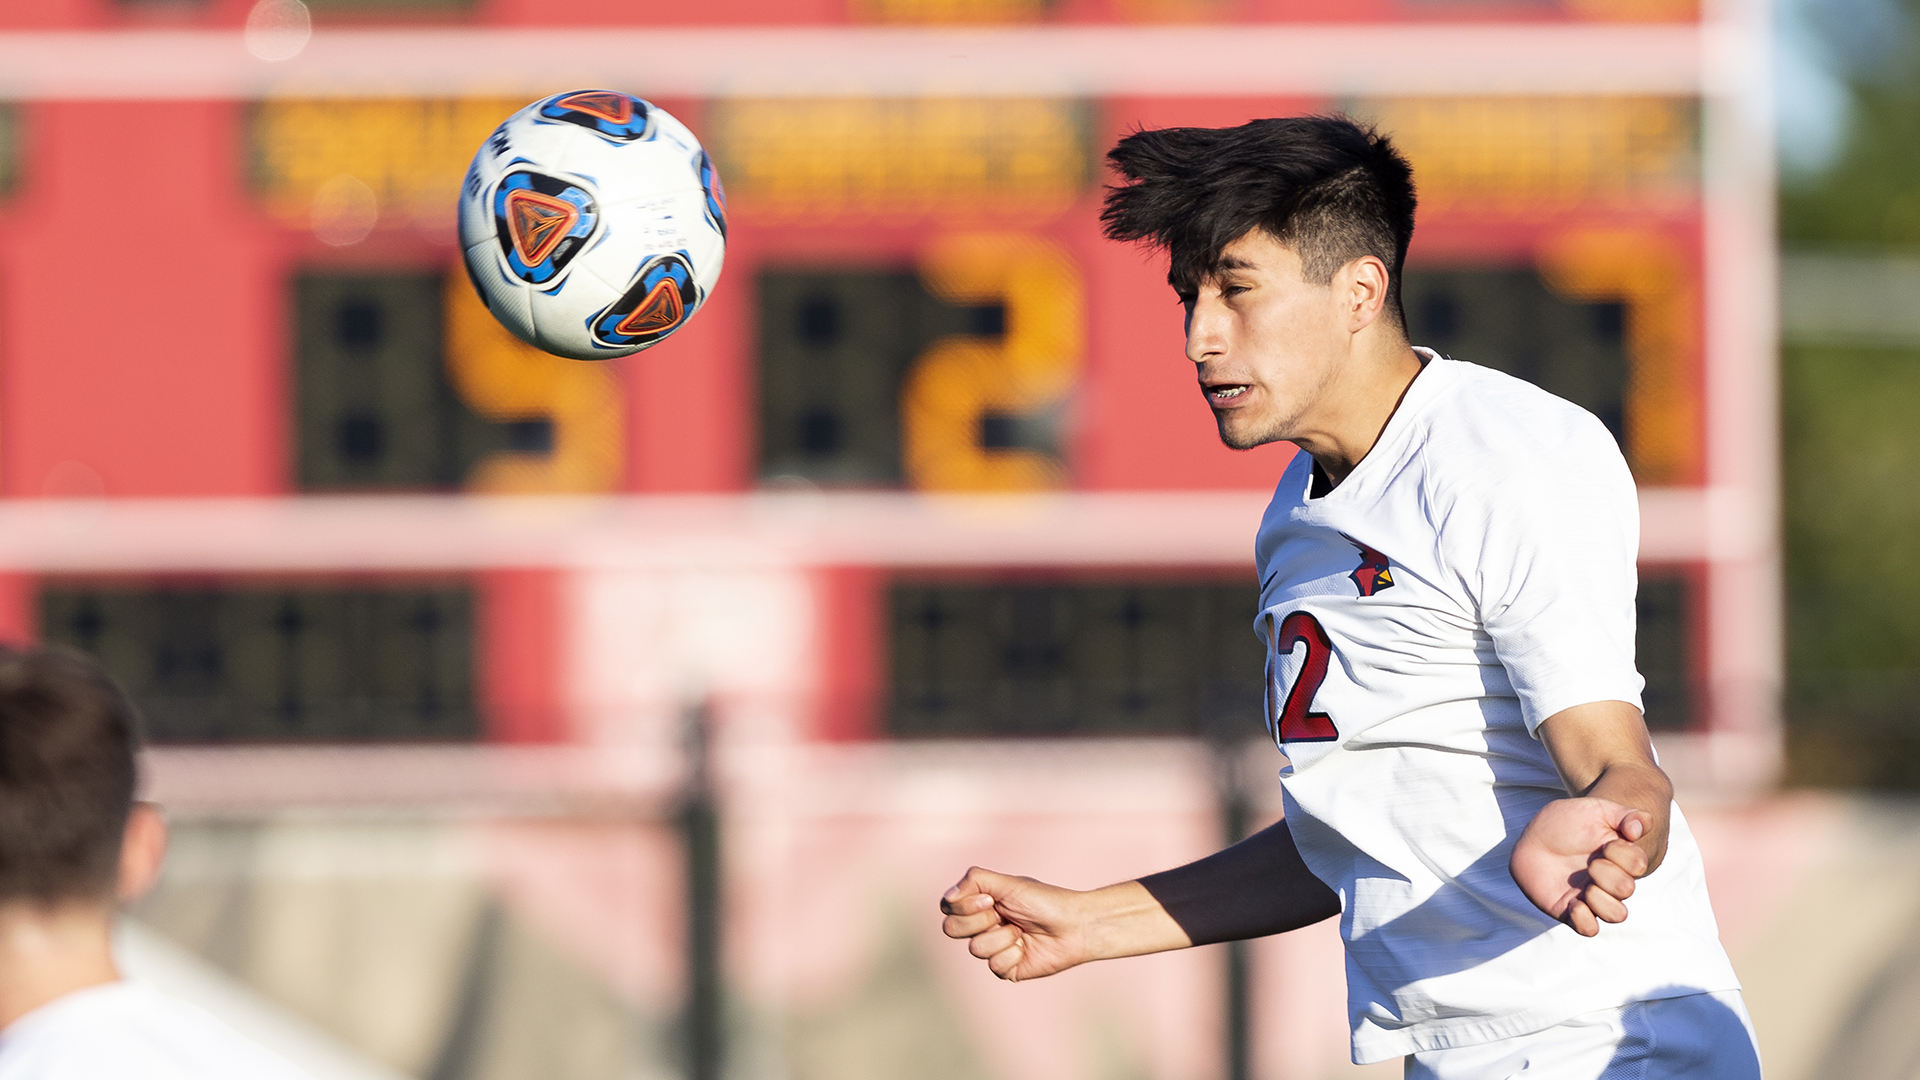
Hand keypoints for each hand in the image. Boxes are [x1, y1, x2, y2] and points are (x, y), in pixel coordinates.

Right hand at [939, 867, 1095, 981]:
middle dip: (981, 921)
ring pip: (975, 949)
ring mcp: (993, 948)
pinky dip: (1012, 955)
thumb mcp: (1007, 883)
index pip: (948, 908)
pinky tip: (1026, 949)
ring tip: (1021, 932)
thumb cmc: (1045, 901)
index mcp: (980, 904)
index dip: (965, 906)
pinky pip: (994, 967)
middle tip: (1004, 916)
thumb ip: (974, 881)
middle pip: (952, 930)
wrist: (1074, 926)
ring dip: (1002, 937)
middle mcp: (982, 926)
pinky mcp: (1006, 969)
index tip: (990, 900)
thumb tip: (947, 899)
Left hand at [1509, 797, 1653, 937]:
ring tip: (1584, 889)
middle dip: (1608, 875)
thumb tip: (1638, 829)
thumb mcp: (1596, 810)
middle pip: (1627, 889)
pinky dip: (1584, 919)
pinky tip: (1572, 902)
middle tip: (1590, 864)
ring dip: (1602, 901)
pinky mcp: (1571, 911)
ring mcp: (1592, 897)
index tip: (1605, 843)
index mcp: (1620, 857)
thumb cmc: (1567, 822)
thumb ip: (1625, 814)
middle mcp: (1611, 880)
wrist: (1534, 838)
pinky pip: (1589, 929)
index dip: (1624, 855)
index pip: (1639, 864)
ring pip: (1616, 915)